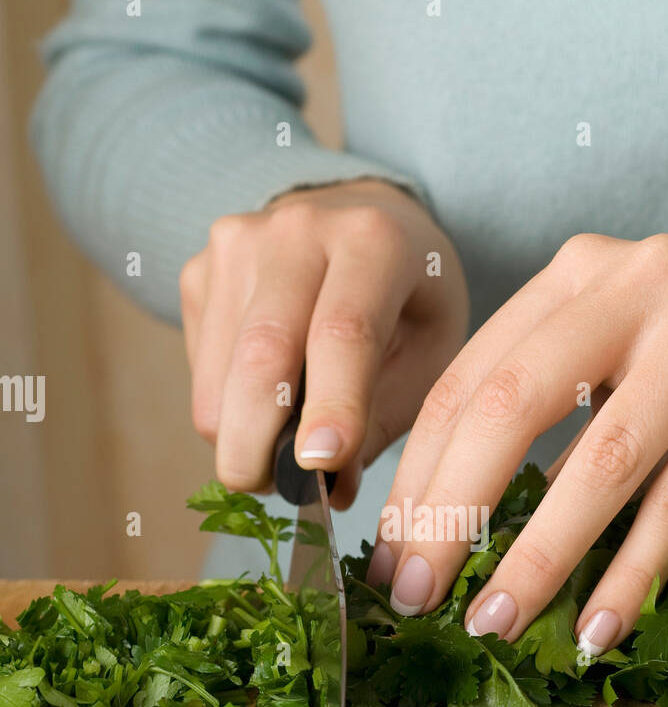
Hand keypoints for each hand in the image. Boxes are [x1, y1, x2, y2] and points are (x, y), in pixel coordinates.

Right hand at [179, 179, 467, 506]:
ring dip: (241, 437)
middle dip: (259, 440)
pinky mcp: (198, 271)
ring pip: (219, 373)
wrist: (360, 215)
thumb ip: (384, 417)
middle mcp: (298, 231)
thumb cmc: (408, 300)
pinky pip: (201, 369)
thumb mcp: (429, 351)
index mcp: (375, 241)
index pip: (344, 331)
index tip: (319, 464)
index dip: (331, 404)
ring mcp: (237, 246)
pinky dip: (228, 410)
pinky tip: (267, 399)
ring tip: (282, 453)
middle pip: (262, 350)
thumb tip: (328, 488)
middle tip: (273, 491)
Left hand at [371, 232, 667, 651]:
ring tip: (492, 624)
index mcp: (581, 274)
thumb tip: (444, 529)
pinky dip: (634, 572)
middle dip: (450, 511)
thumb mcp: (627, 372)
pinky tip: (597, 627)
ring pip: (601, 461)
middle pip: (510, 405)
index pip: (470, 377)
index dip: (420, 474)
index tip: (392, 554)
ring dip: (537, 557)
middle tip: (415, 595)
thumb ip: (550, 418)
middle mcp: (638, 278)